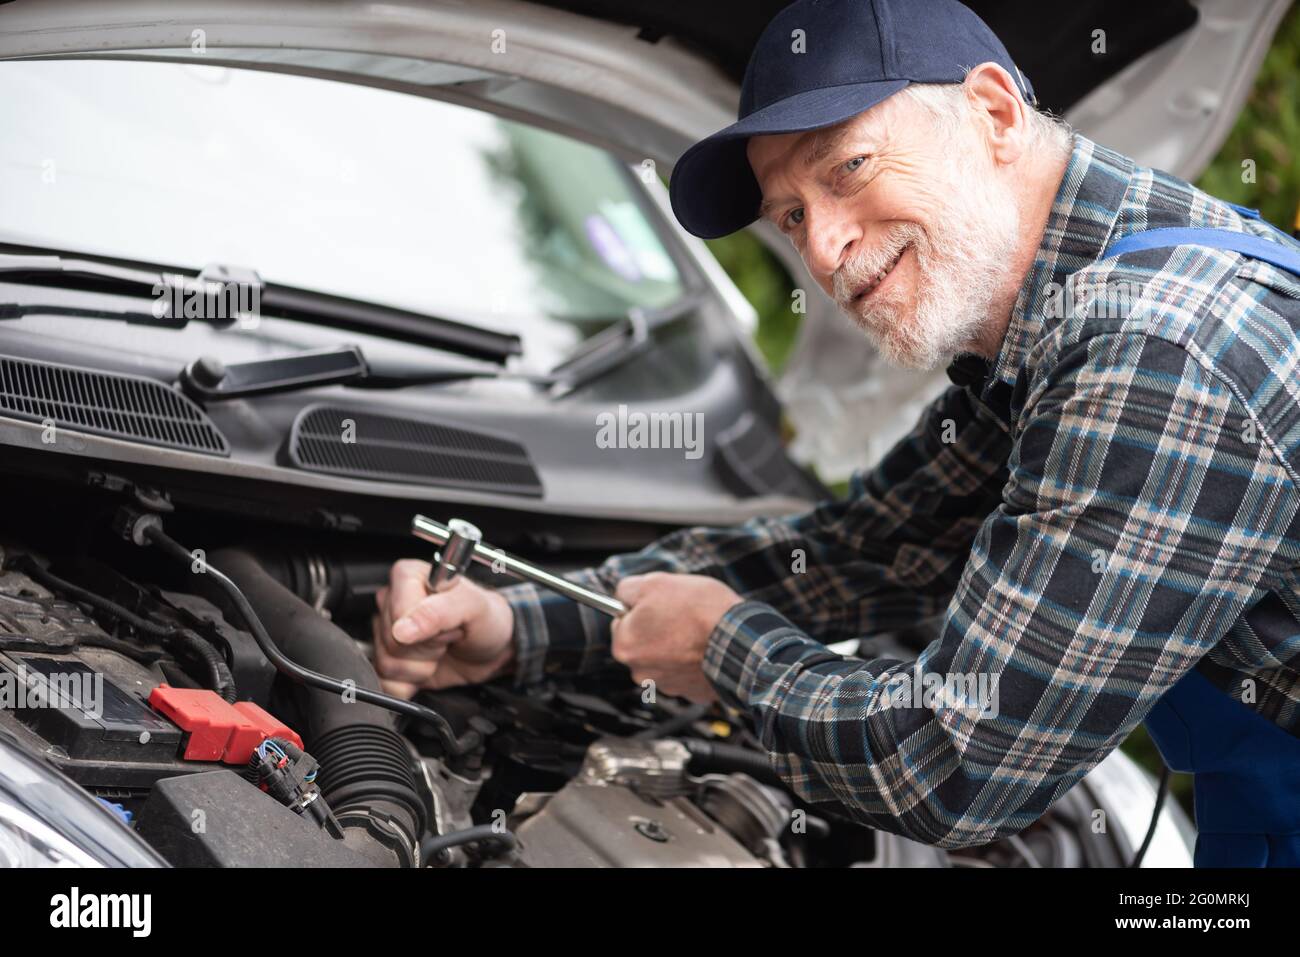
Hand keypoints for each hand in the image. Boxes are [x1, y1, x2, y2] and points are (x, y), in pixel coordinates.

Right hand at [371, 559, 515, 697]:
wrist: (494, 649)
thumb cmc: (487, 619)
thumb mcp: (474, 607)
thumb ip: (440, 611)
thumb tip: (402, 629)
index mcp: (408, 577)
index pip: (398, 613)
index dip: (427, 627)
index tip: (449, 624)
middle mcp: (393, 602)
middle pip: (391, 640)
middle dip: (426, 648)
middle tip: (448, 638)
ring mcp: (388, 632)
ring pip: (386, 663)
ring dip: (421, 668)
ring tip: (440, 650)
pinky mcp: (390, 660)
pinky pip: (385, 682)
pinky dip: (410, 684)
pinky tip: (427, 668)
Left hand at [611, 572, 742, 703]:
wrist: (739, 641)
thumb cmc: (698, 611)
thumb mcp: (655, 582)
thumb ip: (628, 589)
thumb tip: (623, 595)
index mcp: (625, 646)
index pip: (621, 620)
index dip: (640, 607)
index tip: (657, 603)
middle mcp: (640, 672)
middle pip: (642, 642)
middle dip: (657, 629)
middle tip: (680, 614)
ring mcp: (667, 685)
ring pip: (665, 658)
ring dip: (676, 645)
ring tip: (697, 630)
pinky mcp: (692, 693)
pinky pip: (687, 672)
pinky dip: (694, 660)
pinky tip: (706, 647)